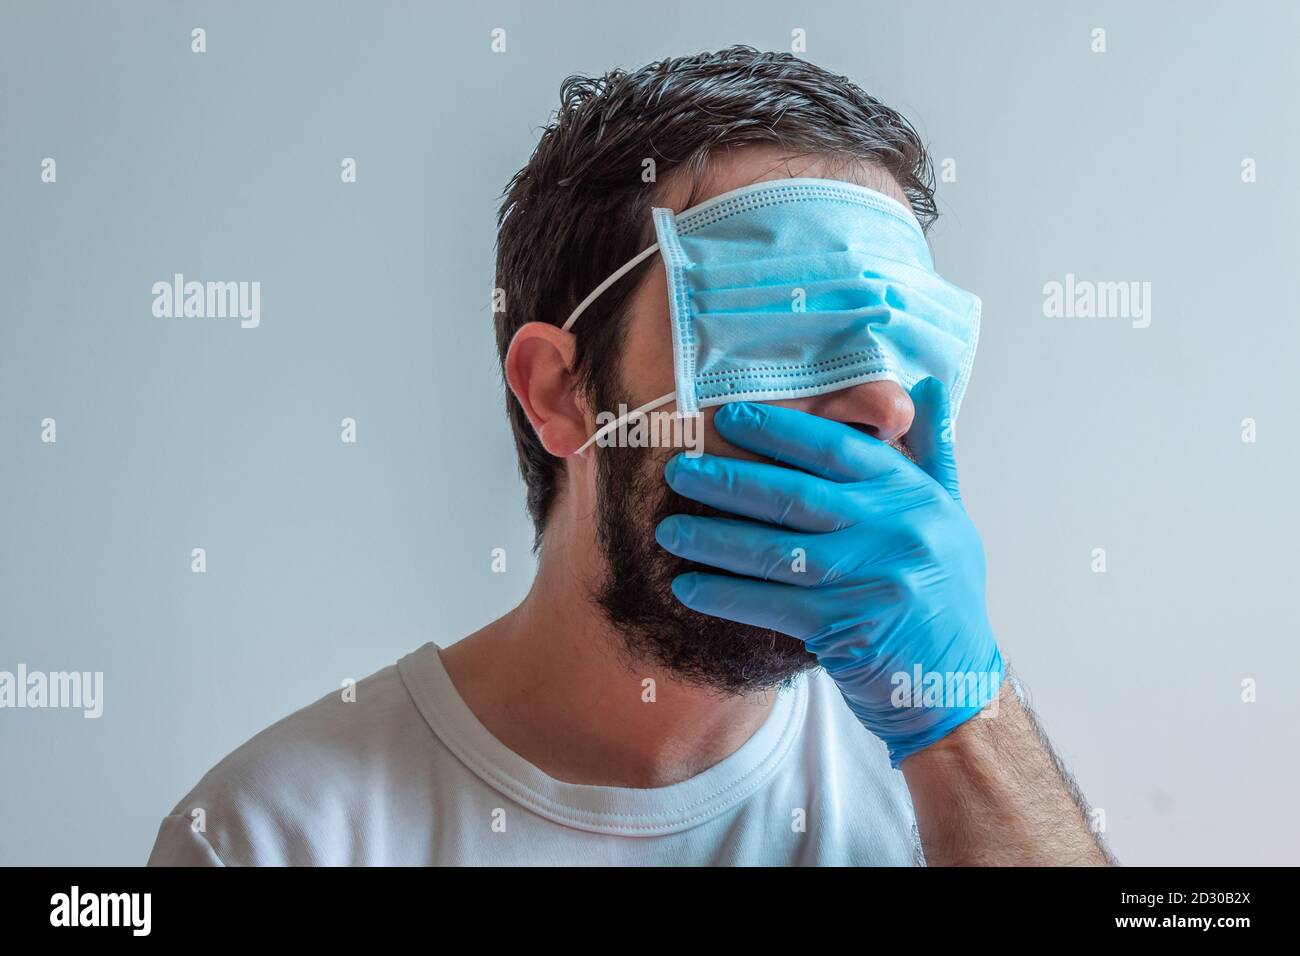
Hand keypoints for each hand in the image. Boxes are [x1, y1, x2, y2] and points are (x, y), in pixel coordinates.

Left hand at [655, 378, 1003, 766]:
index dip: (780, 430)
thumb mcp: (949, 516)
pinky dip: (727, 596)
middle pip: (795, 495)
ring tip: (669, 530)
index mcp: (912, 494)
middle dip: (728, 481)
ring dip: (714, 539)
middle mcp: (895, 530)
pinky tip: (688, 587)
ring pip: (776, 550)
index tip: (730, 417)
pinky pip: (773, 605)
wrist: (955, 686)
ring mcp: (873, 580)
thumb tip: (925, 384)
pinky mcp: (849, 628)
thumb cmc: (942, 595)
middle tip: (678, 471)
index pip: (836, 448)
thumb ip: (931, 450)